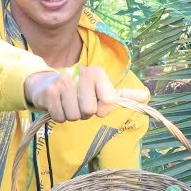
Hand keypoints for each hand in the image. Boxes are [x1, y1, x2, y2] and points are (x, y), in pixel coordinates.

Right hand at [24, 67, 148, 121]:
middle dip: (85, 113)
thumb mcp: (101, 90)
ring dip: (72, 115)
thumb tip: (145, 96)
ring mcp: (64, 81)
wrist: (45, 84)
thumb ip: (122, 95)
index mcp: (98, 73)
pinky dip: (59, 116)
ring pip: (76, 116)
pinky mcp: (50, 92)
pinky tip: (57, 105)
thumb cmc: (78, 91)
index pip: (110, 101)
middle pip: (91, 111)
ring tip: (68, 103)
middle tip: (78, 103)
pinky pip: (61, 117)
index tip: (96, 103)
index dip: (103, 109)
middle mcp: (82, 73)